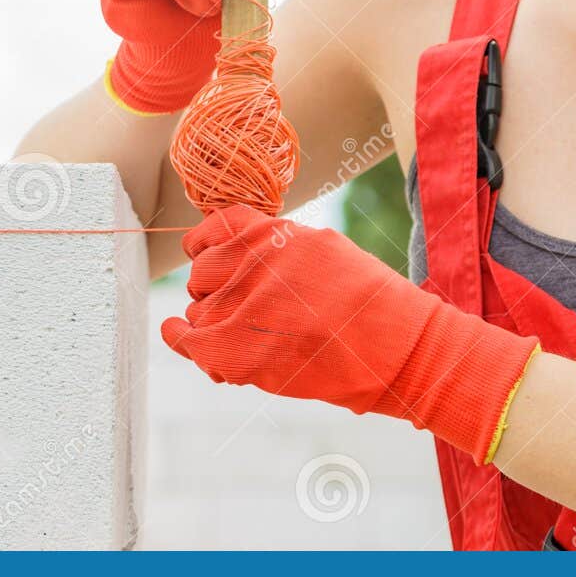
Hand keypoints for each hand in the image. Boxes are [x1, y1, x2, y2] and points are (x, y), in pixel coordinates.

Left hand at [160, 204, 542, 462]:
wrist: (399, 348)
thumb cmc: (371, 304)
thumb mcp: (325, 251)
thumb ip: (280, 249)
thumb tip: (239, 255)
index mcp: (277, 234)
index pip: (216, 226)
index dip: (205, 244)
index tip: (204, 254)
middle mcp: (256, 262)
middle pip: (202, 272)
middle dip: (209, 290)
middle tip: (232, 309)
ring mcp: (246, 305)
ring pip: (199, 311)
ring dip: (208, 324)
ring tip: (237, 338)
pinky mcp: (243, 350)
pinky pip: (190, 341)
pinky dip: (179, 339)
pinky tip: (176, 335)